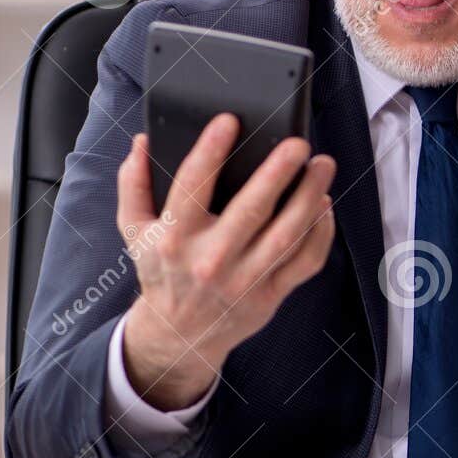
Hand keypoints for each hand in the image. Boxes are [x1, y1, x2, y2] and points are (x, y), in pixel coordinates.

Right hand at [114, 113, 337, 409]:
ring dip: (309, 198)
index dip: (210, 151)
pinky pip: (305, 262)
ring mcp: (244, 279)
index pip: (192, 187)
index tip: (230, 121)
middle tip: (298, 144)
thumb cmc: (162, 272)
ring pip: (287, 235)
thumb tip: (141, 142)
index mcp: (176, 237)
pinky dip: (320, 233)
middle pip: (251, 210)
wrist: (178, 336)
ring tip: (322, 166)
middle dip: (278, 173)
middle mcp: (211, 259)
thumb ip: (133, 184)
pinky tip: (324, 205)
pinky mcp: (270, 295)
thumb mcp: (134, 231)